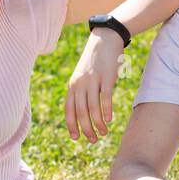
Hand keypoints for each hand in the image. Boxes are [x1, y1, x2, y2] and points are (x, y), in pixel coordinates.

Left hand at [64, 27, 123, 141]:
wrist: (104, 40)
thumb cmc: (94, 62)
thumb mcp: (83, 76)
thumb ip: (81, 92)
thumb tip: (83, 112)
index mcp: (72, 86)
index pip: (69, 110)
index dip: (71, 125)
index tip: (76, 138)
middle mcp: (80, 85)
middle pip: (81, 113)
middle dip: (86, 129)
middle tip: (93, 140)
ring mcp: (93, 81)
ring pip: (93, 109)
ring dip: (98, 124)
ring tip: (104, 133)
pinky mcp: (106, 78)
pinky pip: (105, 98)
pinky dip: (106, 111)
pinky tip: (109, 119)